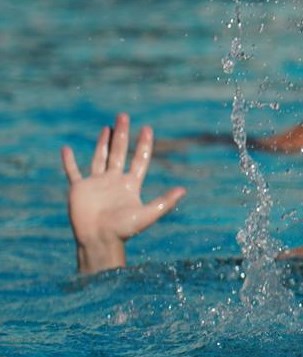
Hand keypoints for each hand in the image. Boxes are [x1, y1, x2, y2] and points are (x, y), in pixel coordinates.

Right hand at [62, 113, 185, 273]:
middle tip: (124, 116)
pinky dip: (69, 161)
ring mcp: (97, 184)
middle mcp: (114, 181)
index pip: (139, 159)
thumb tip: (184, 190)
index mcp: (131, 185)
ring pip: (100, 158)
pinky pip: (73, 172)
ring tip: (107, 127)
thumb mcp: (148, 214)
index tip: (147, 128)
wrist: (99, 240)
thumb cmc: (124, 230)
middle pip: (120, 152)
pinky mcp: (80, 189)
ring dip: (103, 142)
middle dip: (122, 134)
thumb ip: (165, 202)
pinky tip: (66, 149)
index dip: (144, 144)